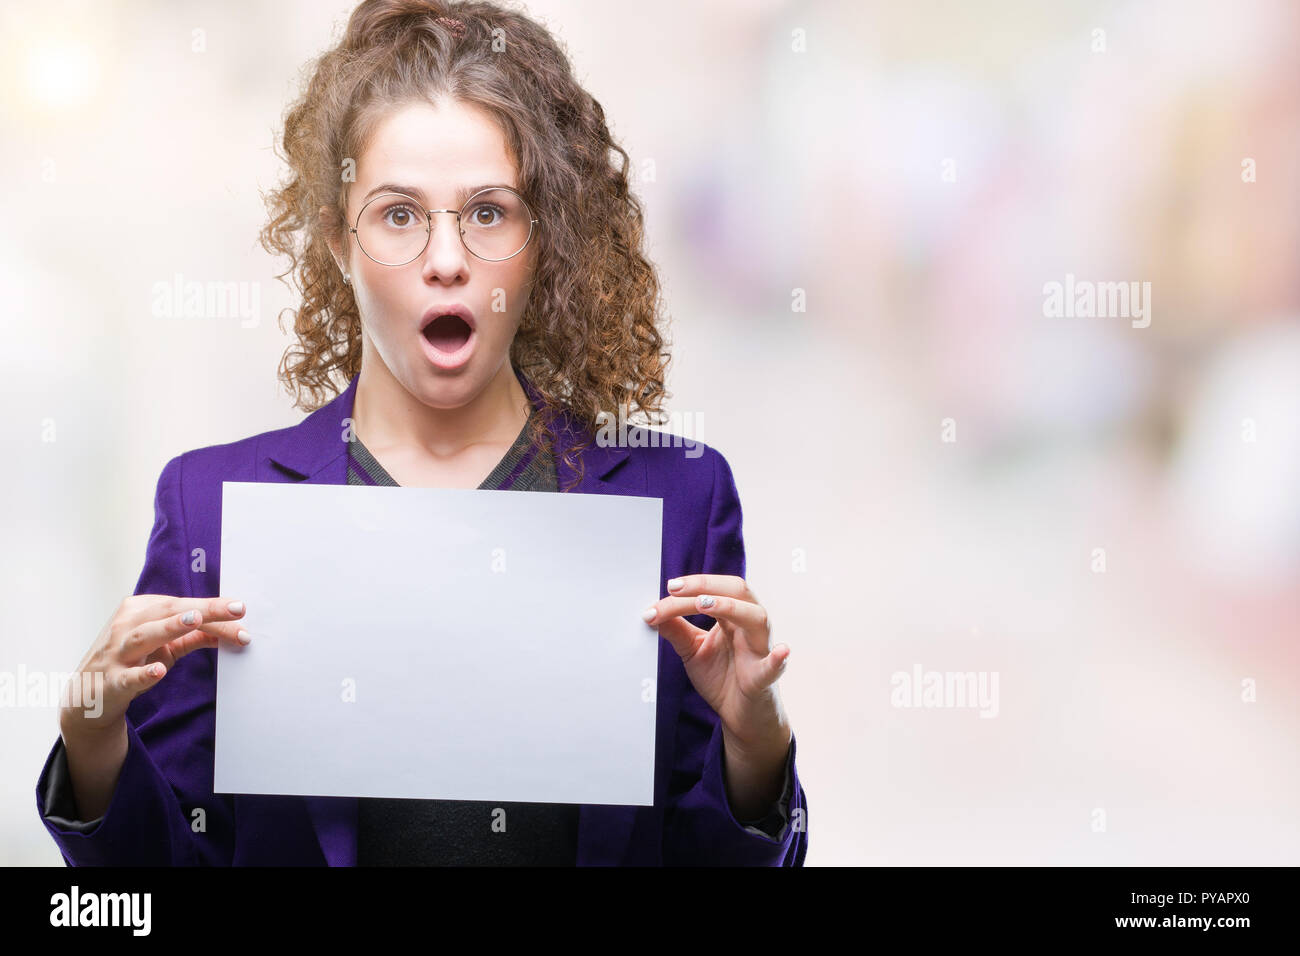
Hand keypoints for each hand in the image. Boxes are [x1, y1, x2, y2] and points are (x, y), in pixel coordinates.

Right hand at [59, 594, 250, 741]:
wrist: (88, 696)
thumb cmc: (132, 662)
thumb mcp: (166, 646)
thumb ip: (196, 636)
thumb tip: (233, 629)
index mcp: (140, 611)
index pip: (182, 605)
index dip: (213, 607)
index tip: (242, 610)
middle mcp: (127, 626)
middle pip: (167, 612)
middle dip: (203, 609)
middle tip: (236, 608)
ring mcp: (117, 653)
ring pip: (144, 636)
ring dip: (170, 627)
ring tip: (197, 620)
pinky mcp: (111, 682)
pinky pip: (127, 677)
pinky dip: (142, 673)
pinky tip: (159, 671)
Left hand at [642, 574, 790, 753]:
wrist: (740, 716)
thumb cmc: (722, 678)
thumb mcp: (692, 650)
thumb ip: (676, 631)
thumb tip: (653, 612)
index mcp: (733, 616)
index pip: (714, 590)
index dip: (688, 588)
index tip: (661, 595)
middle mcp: (749, 626)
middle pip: (737, 591)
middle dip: (706, 585)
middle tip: (675, 589)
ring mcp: (760, 649)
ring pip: (757, 617)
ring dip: (730, 607)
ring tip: (704, 605)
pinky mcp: (764, 677)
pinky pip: (774, 665)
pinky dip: (778, 658)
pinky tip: (781, 651)